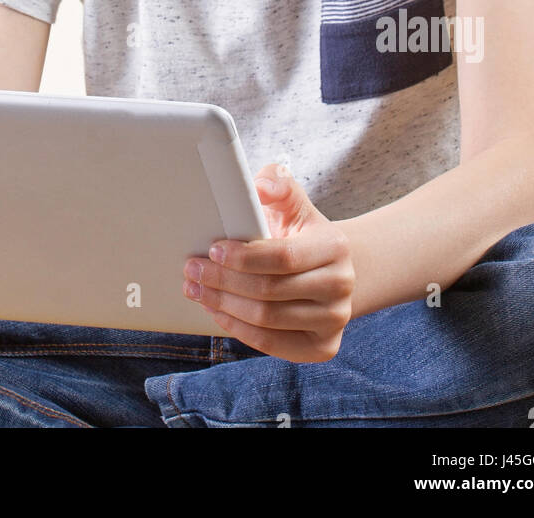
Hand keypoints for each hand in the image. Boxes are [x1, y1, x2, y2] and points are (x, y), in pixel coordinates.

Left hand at [182, 162, 354, 360]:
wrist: (328, 270)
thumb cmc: (300, 233)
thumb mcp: (292, 203)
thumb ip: (277, 185)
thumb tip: (260, 186)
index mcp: (334, 246)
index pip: (283, 257)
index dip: (244, 257)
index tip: (213, 249)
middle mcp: (341, 286)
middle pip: (270, 292)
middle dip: (223, 281)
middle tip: (192, 270)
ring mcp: (334, 320)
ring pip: (267, 320)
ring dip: (224, 305)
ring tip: (196, 290)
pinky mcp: (321, 348)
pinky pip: (271, 344)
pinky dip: (237, 329)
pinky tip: (216, 311)